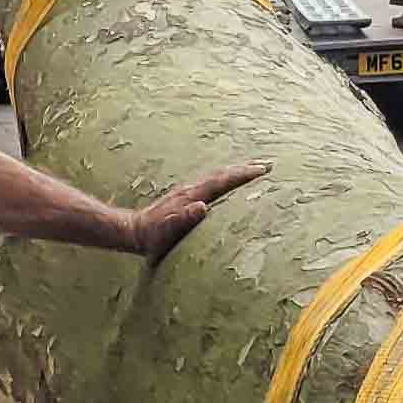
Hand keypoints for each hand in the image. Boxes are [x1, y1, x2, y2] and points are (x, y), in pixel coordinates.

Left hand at [123, 163, 269, 261]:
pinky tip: (230, 185)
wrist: (133, 231)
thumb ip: (182, 219)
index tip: (263, 170)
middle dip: (246, 168)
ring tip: (256, 170)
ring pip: (218, 177)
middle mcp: (192, 189)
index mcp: (191, 196)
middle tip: (269, 165)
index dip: (243, 175)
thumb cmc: (151, 237)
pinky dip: (227, 180)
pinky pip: (213, 184)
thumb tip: (202, 206)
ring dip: (237, 172)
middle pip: (223, 174)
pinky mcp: (186, 197)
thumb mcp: (165, 232)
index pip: (222, 182)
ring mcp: (188, 192)